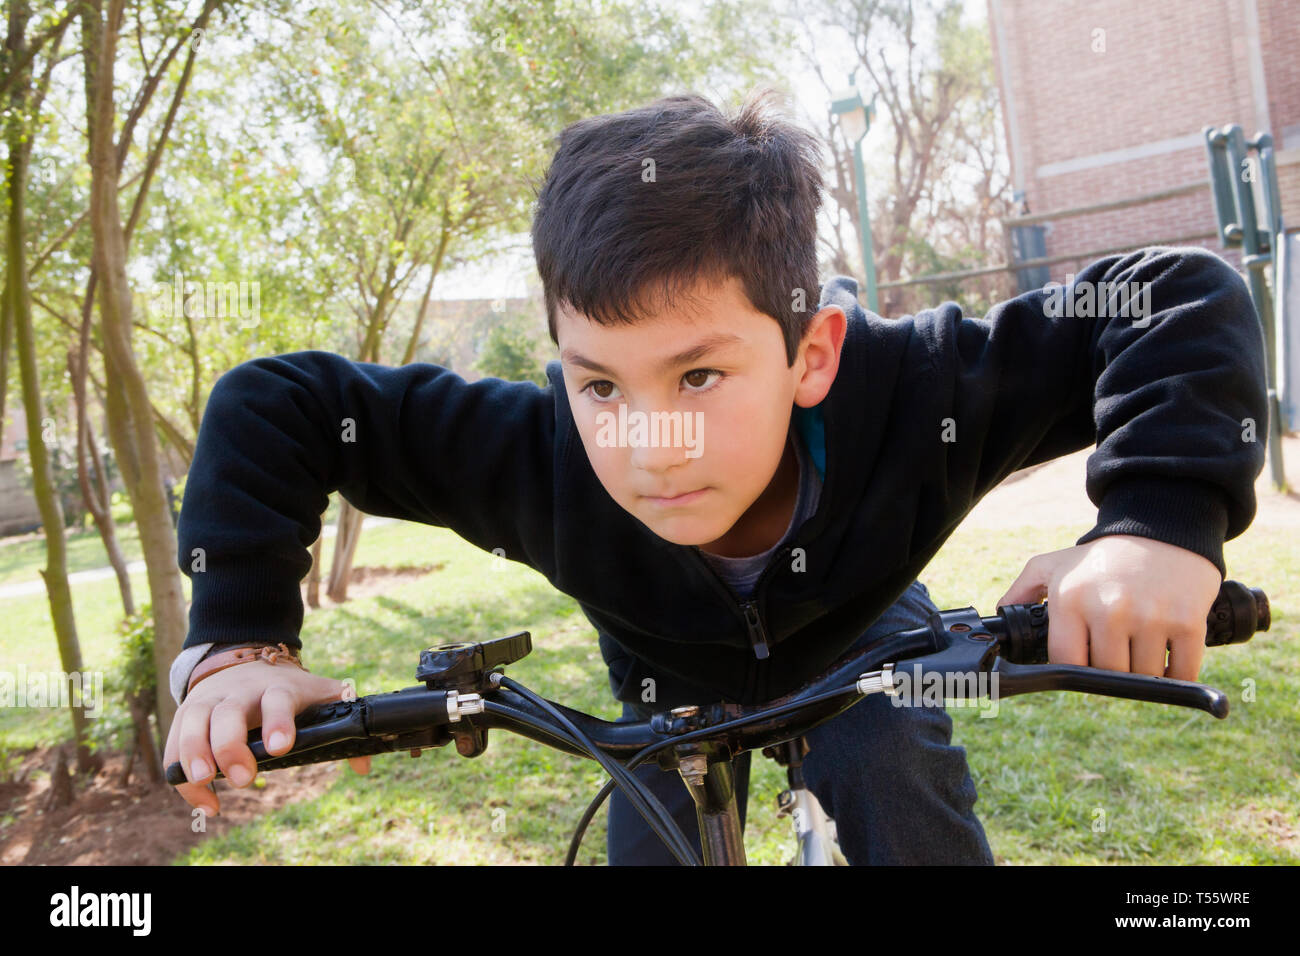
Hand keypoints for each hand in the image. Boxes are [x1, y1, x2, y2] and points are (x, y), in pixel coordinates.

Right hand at [163, 661, 370, 817]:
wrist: (245, 659)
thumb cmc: (289, 689)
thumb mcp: (319, 694)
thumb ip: (344, 724)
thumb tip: (364, 767)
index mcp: (277, 687)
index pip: (278, 699)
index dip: (278, 721)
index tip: (281, 747)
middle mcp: (239, 693)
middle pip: (228, 714)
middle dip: (232, 747)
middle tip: (244, 779)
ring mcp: (209, 701)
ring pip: (194, 723)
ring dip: (195, 754)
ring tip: (206, 782)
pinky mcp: (187, 715)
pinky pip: (176, 743)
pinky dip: (181, 772)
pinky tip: (204, 801)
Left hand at [996, 534, 1219, 680]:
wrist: (1163, 530)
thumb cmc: (1103, 557)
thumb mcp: (1053, 564)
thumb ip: (1022, 591)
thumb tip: (1000, 617)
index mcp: (1071, 599)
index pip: (1067, 662)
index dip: (1076, 667)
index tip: (1085, 658)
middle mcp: (1108, 609)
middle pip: (1107, 674)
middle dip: (1111, 668)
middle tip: (1117, 648)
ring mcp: (1151, 617)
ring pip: (1143, 677)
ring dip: (1145, 671)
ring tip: (1142, 646)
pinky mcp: (1188, 622)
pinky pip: (1182, 673)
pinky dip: (1178, 674)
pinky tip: (1169, 656)